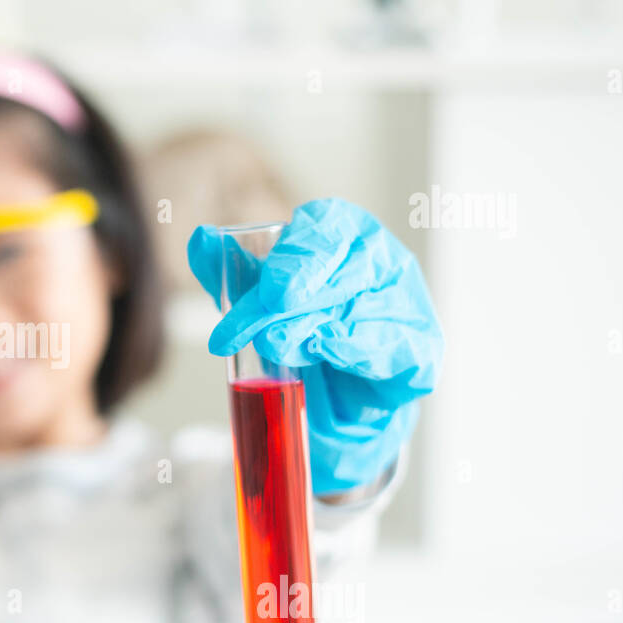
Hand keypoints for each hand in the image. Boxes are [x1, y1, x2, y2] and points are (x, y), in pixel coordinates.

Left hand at [188, 198, 443, 492]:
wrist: (340, 397)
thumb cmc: (305, 330)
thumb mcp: (262, 300)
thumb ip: (230, 270)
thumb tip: (201, 239)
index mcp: (343, 234)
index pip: (326, 225)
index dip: (298, 254)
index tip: (269, 289)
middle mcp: (382, 260)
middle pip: (341, 271)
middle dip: (294, 302)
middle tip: (259, 332)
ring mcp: (407, 302)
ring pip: (364, 309)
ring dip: (317, 329)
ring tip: (279, 346)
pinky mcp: (421, 349)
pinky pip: (396, 347)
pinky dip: (361, 351)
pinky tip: (333, 353)